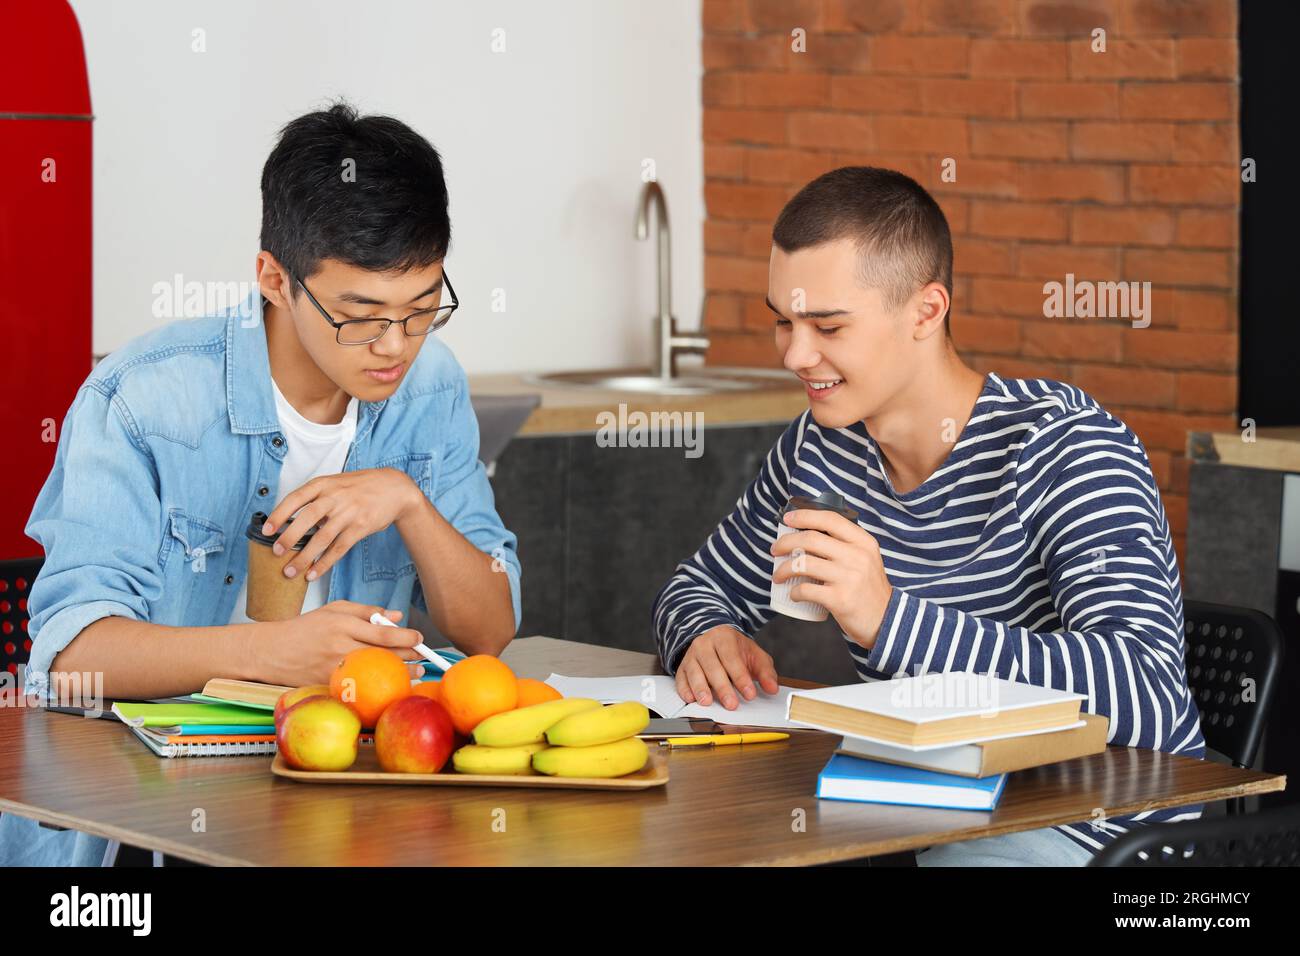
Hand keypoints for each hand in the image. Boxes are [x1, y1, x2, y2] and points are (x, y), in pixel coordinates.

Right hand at [248, 600, 425, 685]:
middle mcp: (339, 647)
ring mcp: (333, 669)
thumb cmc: (305, 627)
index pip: (382, 632)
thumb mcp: (334, 609)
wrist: (271, 651)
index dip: (406, 637)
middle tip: (424, 655)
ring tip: (416, 672)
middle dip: (409, 656)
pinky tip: (390, 685)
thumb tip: (396, 616)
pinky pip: (359, 687)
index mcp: (342, 624)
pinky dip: (377, 686)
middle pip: (383, 654)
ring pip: (374, 673)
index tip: (420, 638)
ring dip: (399, 673)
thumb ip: (366, 611)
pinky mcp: (328, 686)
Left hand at [262, 468, 423, 582]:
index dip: (279, 515)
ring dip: (304, 557)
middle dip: (289, 537)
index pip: (295, 498)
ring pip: (322, 538)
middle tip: (276, 552)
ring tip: (290, 571)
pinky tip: (313, 573)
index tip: (266, 530)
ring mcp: (349, 513)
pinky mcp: (360, 527)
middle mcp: (335, 497)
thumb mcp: (336, 483)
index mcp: (324, 484)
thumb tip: (294, 522)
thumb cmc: (361, 487)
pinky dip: (324, 563)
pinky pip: (339, 548)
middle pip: (307, 518)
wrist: (394, 488)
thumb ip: (316, 499)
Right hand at [674, 625, 778, 710]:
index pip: (732, 658)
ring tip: (707, 702)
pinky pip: (680, 678)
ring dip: (700, 688)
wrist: (713, 637)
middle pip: (712, 666)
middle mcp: (705, 645)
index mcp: (724, 637)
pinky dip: (684, 689)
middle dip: (722, 687)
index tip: (750, 693)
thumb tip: (772, 688)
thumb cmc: (734, 649)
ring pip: (694, 672)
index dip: (741, 677)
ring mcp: (691, 656)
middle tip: (731, 704)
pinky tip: (691, 699)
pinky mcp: (682, 667)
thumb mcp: (753, 655)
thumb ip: (765, 671)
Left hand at [771, 508, 892, 649]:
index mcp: (863, 542)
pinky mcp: (839, 599)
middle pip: (810, 539)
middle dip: (786, 542)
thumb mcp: (866, 559)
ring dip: (783, 569)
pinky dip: (794, 592)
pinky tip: (793, 594)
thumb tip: (807, 533)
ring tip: (778, 575)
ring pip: (803, 563)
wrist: (886, 620)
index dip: (805, 516)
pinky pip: (806, 589)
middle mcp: (857, 556)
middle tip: (775, 550)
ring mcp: (848, 577)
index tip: (787, 519)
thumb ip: (845, 545)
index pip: (830, 519)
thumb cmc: (868, 588)